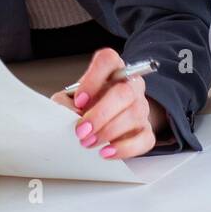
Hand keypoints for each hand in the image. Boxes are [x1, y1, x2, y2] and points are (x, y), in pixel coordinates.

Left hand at [49, 48, 165, 158]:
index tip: (79, 100)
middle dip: (100, 114)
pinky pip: (144, 139)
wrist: (101, 122)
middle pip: (124, 92)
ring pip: (133, 114)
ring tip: (88, 142)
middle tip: (81, 130)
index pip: (108, 60)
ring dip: (108, 132)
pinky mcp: (146, 130)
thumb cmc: (85, 107)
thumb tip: (72, 115)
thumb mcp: (68, 99)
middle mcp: (131, 84)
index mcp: (112, 70)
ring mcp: (142, 107)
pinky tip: (106, 152)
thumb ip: (64, 103)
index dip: (93, 78)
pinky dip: (124, 148)